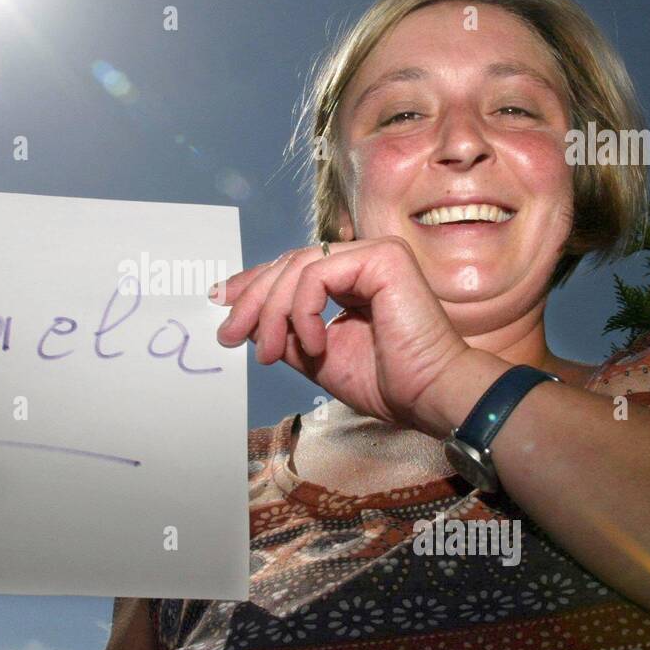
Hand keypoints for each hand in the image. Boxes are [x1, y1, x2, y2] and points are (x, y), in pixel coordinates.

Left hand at [214, 237, 471, 434]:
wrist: (427, 396)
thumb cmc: (386, 381)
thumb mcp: (314, 355)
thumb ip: (282, 332)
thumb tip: (242, 319)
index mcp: (349, 278)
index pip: (290, 269)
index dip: (252, 285)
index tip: (221, 305)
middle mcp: (361, 258)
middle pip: (288, 263)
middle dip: (252, 300)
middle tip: (231, 334)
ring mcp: (373, 253)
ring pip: (298, 266)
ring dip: (274, 312)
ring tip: (270, 351)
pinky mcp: (382, 257)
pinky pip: (318, 274)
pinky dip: (303, 311)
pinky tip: (312, 343)